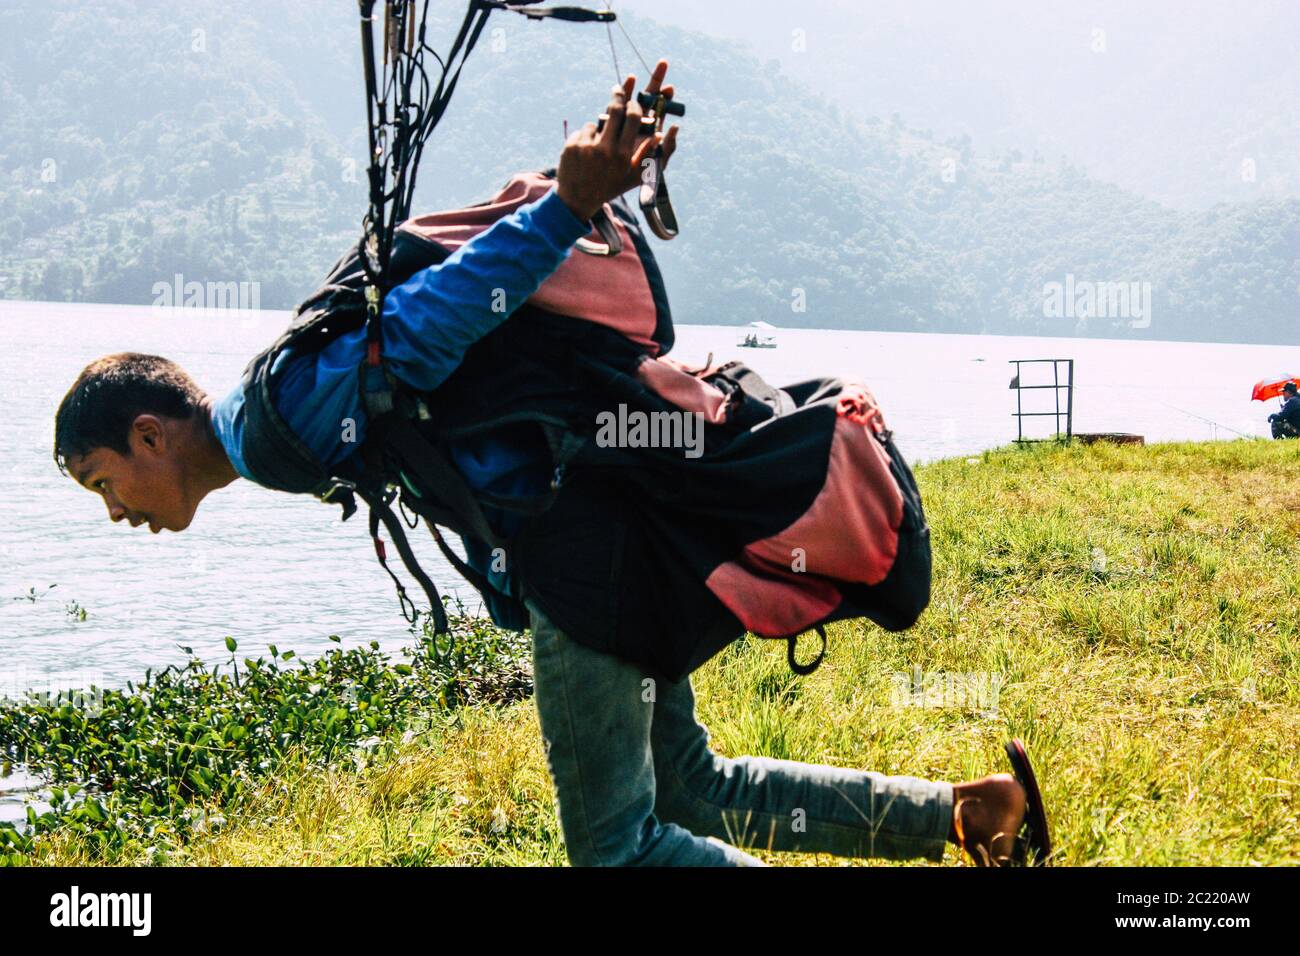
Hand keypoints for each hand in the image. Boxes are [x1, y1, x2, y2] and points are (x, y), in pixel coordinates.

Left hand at [556, 60, 680, 220]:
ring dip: (601, 128)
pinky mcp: (572, 145)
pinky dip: (587, 138)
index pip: (633, 117)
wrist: (578, 199)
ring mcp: (587, 146)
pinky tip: (585, 154)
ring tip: (598, 148)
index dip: (634, 105)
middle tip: (618, 88)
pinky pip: (584, 130)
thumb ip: (660, 154)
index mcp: (624, 154)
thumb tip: (671, 128)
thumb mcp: (639, 175)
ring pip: (598, 121)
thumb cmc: (613, 185)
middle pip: (615, 109)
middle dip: (619, 94)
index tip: (634, 102)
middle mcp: (606, 149)